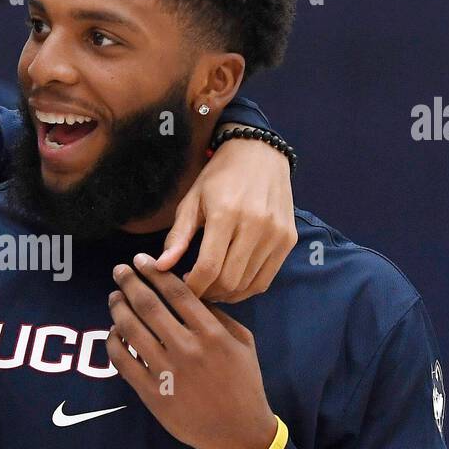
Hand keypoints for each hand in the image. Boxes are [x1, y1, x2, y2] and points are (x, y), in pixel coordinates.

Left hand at [106, 253, 277, 448]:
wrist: (238, 432)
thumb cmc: (244, 384)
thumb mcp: (243, 343)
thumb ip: (218, 316)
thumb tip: (191, 292)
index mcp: (212, 334)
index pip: (177, 293)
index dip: (155, 273)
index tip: (142, 260)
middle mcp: (187, 349)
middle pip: (149, 306)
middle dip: (130, 282)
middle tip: (119, 270)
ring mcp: (167, 372)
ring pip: (131, 330)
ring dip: (118, 308)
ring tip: (114, 296)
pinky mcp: (151, 393)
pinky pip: (123, 361)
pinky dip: (114, 342)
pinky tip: (113, 332)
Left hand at [155, 137, 296, 302]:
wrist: (260, 154)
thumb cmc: (219, 177)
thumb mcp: (192, 200)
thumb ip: (178, 236)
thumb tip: (160, 267)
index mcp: (226, 214)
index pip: (208, 268)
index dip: (193, 287)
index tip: (183, 287)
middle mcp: (256, 225)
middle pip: (229, 281)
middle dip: (208, 292)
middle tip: (196, 288)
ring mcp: (276, 234)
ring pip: (248, 284)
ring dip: (227, 294)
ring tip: (212, 286)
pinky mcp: (288, 239)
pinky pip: (266, 279)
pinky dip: (247, 288)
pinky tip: (232, 282)